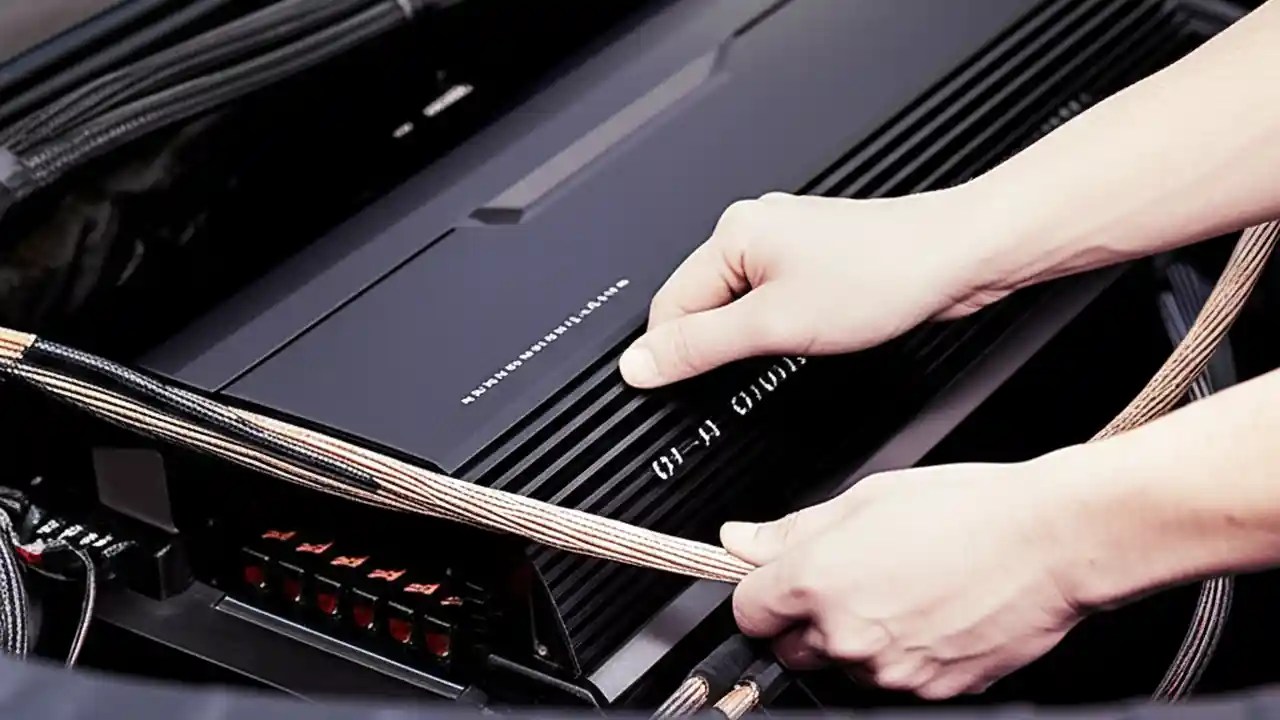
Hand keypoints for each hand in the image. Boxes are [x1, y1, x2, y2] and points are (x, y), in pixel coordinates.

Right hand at [619, 187, 1019, 387]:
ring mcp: (787, 244)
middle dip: (718, 345)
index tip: (674, 389)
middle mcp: (755, 229)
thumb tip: (639, 362)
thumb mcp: (773, 326)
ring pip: (739, 306)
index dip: (671, 354)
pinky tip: (812, 334)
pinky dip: (781, 326)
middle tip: (756, 366)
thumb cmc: (882, 275)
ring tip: (794, 345)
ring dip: (753, 338)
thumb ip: (698, 347)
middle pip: (700, 305)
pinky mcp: (815, 261)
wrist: (956, 258)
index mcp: (732, 233)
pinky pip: (773, 302)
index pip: (667, 306)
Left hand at [722, 462, 1084, 699]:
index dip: (761, 593)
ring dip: (857, 640)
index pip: (747, 611)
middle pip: (790, 648)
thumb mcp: (864, 499)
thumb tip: (740, 540)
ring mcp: (888, 671)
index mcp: (816, 581)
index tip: (778, 582)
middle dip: (807, 621)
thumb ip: (791, 531)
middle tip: (849, 581)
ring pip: (844, 667)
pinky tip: (930, 614)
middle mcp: (845, 635)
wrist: (1049, 541)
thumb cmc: (966, 511)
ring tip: (903, 591)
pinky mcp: (930, 692)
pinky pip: (894, 682)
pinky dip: (902, 656)